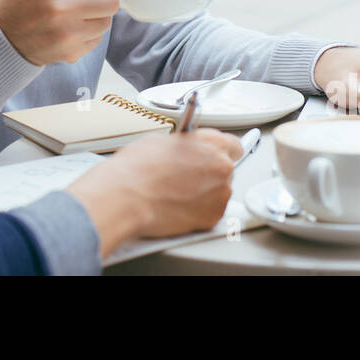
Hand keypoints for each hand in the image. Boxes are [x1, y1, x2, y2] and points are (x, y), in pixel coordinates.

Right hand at [0, 0, 118, 65]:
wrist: (3, 34)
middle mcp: (61, 8)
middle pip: (111, 0)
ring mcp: (66, 34)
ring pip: (107, 22)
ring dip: (96, 15)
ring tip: (77, 12)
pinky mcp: (70, 52)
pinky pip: (97, 39)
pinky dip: (88, 32)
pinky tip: (71, 27)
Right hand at [66, 129, 240, 255]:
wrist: (126, 198)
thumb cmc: (137, 169)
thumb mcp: (162, 141)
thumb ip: (187, 145)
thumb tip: (188, 149)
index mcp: (212, 144)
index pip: (233, 145)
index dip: (219, 151)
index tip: (210, 156)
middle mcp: (222, 169)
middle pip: (225, 170)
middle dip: (208, 172)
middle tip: (185, 176)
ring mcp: (219, 195)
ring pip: (218, 192)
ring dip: (204, 192)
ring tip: (177, 192)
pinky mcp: (211, 218)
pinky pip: (210, 211)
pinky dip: (198, 210)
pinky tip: (177, 206)